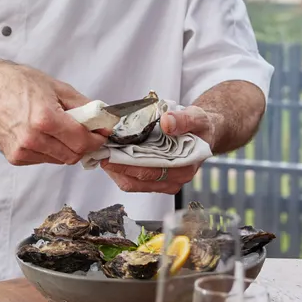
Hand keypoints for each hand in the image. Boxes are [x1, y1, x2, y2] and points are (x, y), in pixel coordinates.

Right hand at [0, 63, 105, 165]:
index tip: (101, 134)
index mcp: (45, 119)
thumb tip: (104, 120)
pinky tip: (42, 135)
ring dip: (66, 148)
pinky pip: (44, 160)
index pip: (83, 141)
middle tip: (84, 132)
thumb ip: (84, 106)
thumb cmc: (18, 84)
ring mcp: (23, 150)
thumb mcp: (58, 88)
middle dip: (84, 145)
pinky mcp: (16, 157)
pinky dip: (50, 150)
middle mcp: (33, 138)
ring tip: (58, 129)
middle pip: (73, 155)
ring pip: (60, 160)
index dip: (97, 139)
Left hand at [98, 105, 215, 192]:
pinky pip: (133, 181)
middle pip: (137, 181)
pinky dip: (120, 170)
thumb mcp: (197, 117)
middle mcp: (174, 181)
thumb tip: (167, 123)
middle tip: (99, 153)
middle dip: (116, 167)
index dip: (127, 164)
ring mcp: (164, 183)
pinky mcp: (156, 181)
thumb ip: (184, 119)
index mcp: (184, 168)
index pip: (150, 172)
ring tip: (102, 154)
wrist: (202, 132)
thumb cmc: (199, 126)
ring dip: (115, 170)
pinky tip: (111, 157)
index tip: (109, 154)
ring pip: (132, 184)